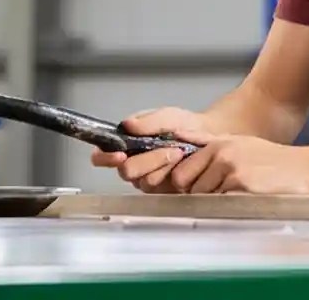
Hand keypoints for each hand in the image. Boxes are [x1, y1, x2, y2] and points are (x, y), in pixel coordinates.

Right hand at [90, 107, 210, 192]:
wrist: (207, 135)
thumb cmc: (181, 124)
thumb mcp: (165, 116)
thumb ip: (147, 122)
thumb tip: (127, 125)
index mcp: (124, 145)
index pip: (101, 157)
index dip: (105, 158)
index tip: (120, 154)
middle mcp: (131, 165)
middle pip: (126, 172)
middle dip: (148, 160)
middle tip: (170, 149)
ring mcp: (146, 180)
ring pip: (145, 181)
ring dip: (164, 165)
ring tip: (180, 152)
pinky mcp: (161, 192)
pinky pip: (161, 189)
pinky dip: (173, 173)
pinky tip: (184, 162)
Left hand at [167, 131, 308, 194]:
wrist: (304, 170)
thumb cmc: (273, 161)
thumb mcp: (239, 144)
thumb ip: (209, 144)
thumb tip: (179, 140)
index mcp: (218, 144)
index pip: (181, 171)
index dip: (186, 185)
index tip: (195, 190)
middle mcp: (221, 155)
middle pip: (188, 186)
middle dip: (197, 196)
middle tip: (217, 196)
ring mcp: (230, 170)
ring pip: (204, 198)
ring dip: (215, 203)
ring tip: (237, 196)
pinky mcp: (241, 185)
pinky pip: (220, 205)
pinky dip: (228, 208)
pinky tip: (245, 201)